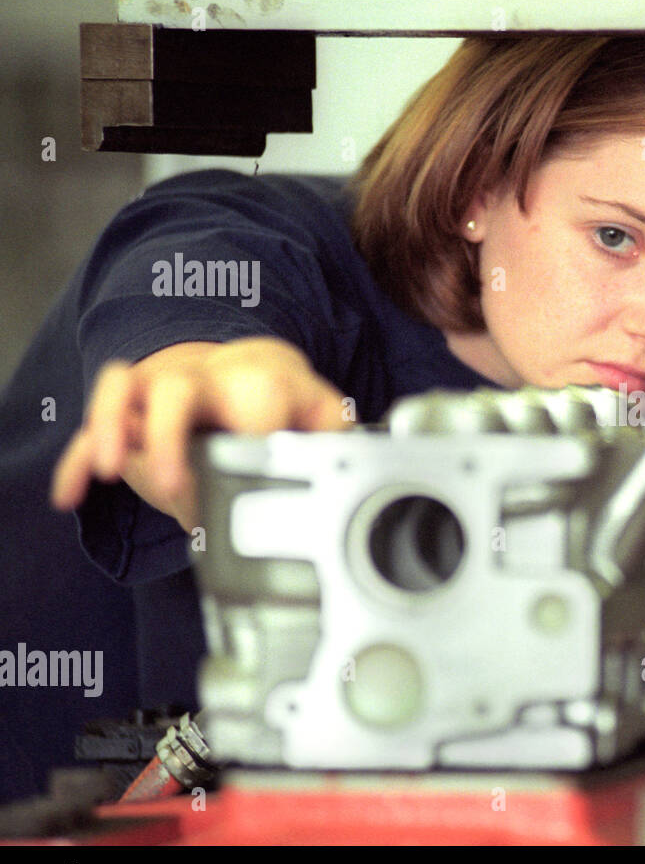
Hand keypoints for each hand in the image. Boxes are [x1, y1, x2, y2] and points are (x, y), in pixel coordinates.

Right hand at [51, 337, 351, 531]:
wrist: (248, 368)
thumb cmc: (283, 403)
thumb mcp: (321, 415)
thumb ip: (335, 437)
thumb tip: (354, 459)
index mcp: (259, 381)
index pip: (254, 399)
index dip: (250, 439)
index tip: (253, 480)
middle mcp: (203, 377)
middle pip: (177, 389)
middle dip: (170, 436)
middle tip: (175, 488)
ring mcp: (160, 384)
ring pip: (124, 387)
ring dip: (110, 426)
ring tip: (107, 472)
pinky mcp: (129, 404)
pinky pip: (95, 425)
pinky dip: (76, 458)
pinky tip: (72, 495)